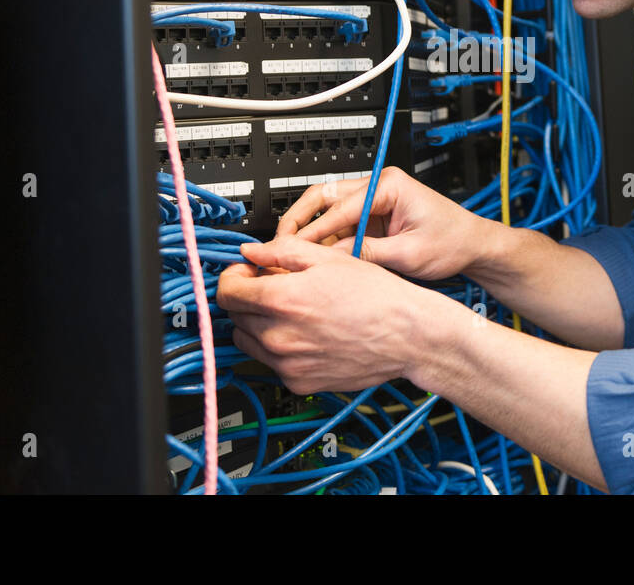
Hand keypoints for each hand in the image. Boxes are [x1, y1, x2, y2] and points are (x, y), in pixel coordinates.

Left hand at [219, 235, 450, 394]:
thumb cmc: (376, 296)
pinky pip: (272, 364)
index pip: (226, 292)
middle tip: (273, 288)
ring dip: (258, 325)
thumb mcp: (330, 259)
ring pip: (248, 342)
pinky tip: (307, 334)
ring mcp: (287, 364)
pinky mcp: (299, 382)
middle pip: (235, 317)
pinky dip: (279, 348)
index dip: (233, 277)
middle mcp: (279, 336)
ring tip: (291, 312)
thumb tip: (251, 251)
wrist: (407, 336)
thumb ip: (282, 251)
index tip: (246, 273)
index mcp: (281, 300)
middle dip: (247, 299)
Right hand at [275, 166, 495, 281]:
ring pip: (326, 211)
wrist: (473, 246)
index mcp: (388, 184)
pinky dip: (325, 242)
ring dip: (310, 233)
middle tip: (278, 244)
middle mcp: (377, 186)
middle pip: (323, 197)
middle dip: (298, 220)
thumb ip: (367, 254)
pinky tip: (314, 260)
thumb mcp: (408, 254)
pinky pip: (340, 226)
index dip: (314, 230)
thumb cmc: (452, 242)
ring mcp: (374, 201)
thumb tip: (331, 260)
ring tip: (291, 256)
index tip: (293, 249)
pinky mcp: (373, 217)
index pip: (340, 206)